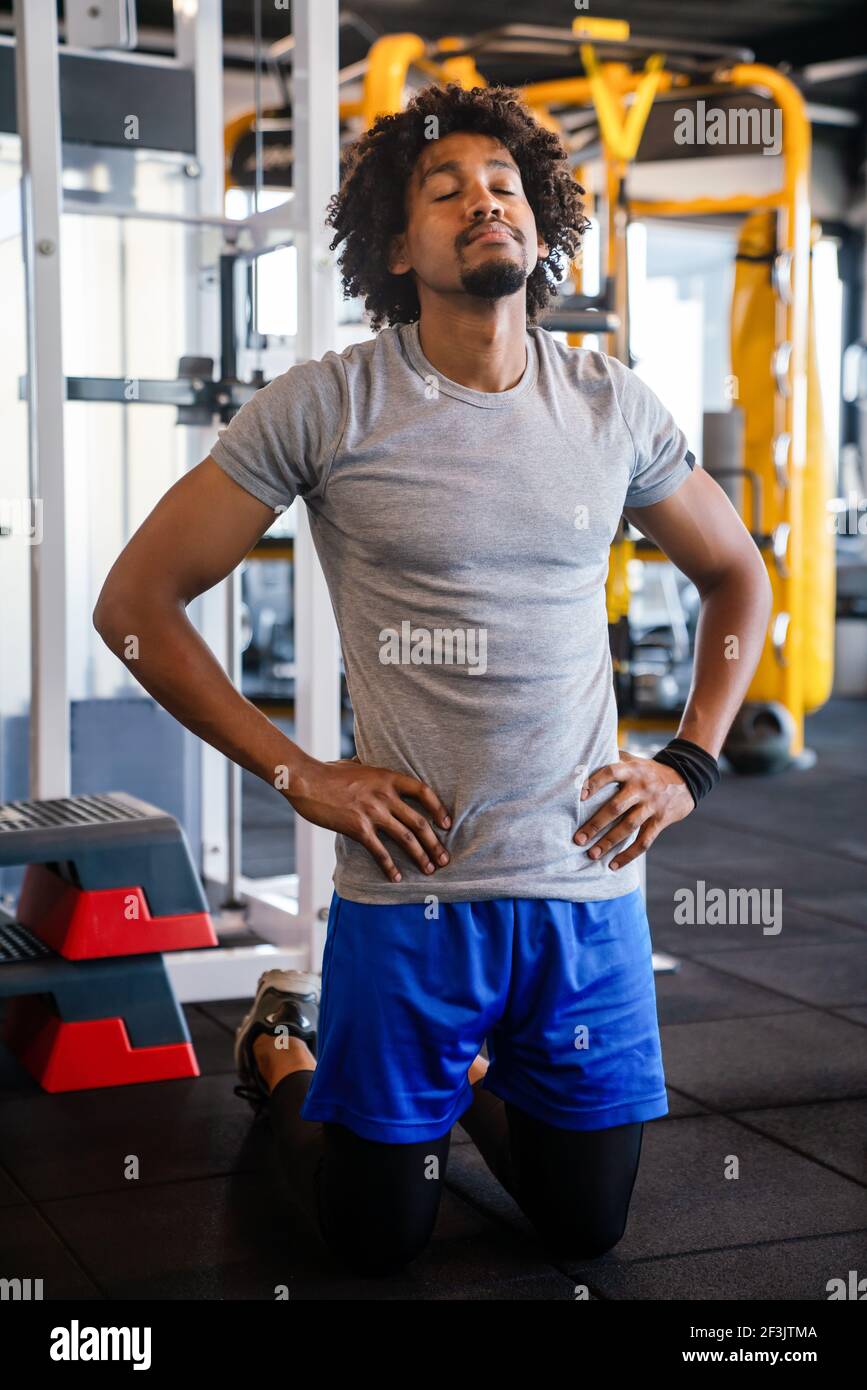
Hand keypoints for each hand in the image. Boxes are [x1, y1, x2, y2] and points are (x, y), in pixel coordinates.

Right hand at [286, 756, 451, 883]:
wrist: (305, 780)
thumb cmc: (328, 772)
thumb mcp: (356, 764)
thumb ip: (370, 770)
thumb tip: (368, 764)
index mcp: (388, 777)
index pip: (423, 792)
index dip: (439, 809)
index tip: (447, 824)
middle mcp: (385, 795)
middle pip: (419, 822)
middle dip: (435, 844)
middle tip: (445, 859)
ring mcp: (373, 812)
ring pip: (405, 839)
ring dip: (421, 857)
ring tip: (429, 870)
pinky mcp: (358, 827)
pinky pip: (380, 851)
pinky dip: (390, 866)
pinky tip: (396, 877)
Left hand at [573, 748, 693, 870]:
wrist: (685, 779)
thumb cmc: (647, 771)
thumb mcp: (633, 760)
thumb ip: (612, 760)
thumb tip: (581, 764)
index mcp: (631, 770)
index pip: (611, 772)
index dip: (595, 783)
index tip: (579, 797)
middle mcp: (641, 787)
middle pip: (616, 807)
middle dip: (595, 824)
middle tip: (578, 839)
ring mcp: (652, 805)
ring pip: (628, 826)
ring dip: (609, 842)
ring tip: (592, 854)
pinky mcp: (661, 820)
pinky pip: (644, 841)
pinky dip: (629, 855)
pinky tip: (613, 865)